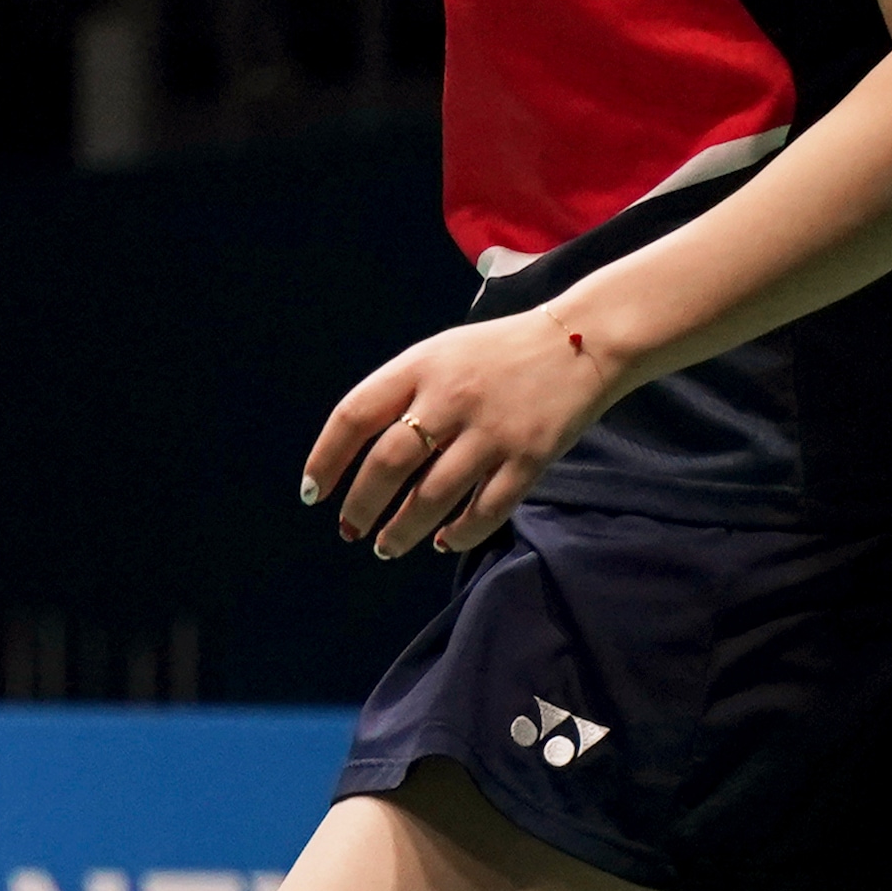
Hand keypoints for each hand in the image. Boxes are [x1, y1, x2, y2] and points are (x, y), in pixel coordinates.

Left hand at [305, 306, 622, 558]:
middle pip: (390, 463)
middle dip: (362, 504)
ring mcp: (492, 431)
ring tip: (387, 547)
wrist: (578, 343)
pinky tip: (443, 542)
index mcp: (419, 367)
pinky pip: (487, 508)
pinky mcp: (530, 458)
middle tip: (349, 530)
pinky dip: (461, 533)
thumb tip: (360, 452)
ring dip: (403, 529)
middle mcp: (450, 398)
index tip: (312, 492)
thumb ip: (400, 393)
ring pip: (434, 495)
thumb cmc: (494, 354)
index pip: (354, 415)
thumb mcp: (437, 354)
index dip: (326, 458)